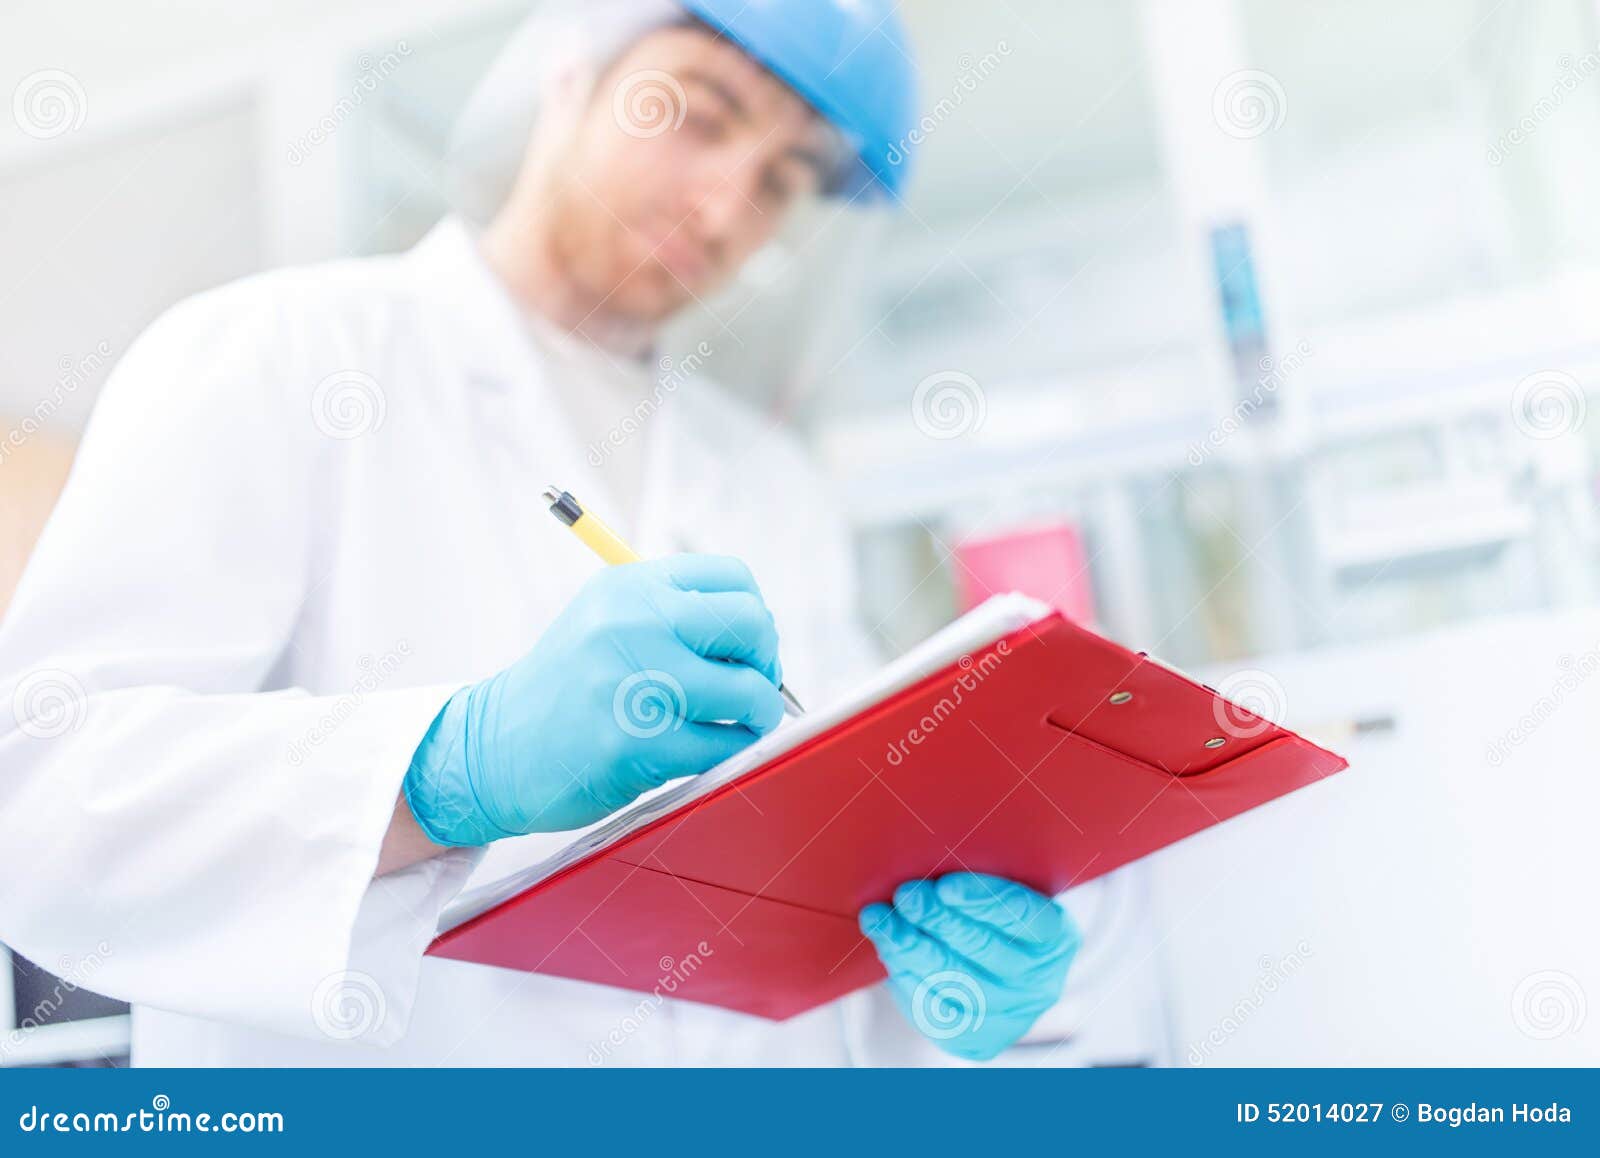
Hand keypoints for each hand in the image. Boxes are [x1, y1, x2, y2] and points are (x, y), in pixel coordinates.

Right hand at [403, 555, 784, 845]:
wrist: (494, 749)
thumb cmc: (568, 689)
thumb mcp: (607, 621)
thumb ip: (672, 613)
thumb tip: (759, 634)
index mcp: (631, 587)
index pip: (734, 580)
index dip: (753, 617)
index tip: (745, 649)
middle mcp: (633, 624)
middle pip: (750, 625)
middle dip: (765, 661)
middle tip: (753, 687)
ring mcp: (635, 683)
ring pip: (747, 690)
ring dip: (758, 713)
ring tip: (741, 723)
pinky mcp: (637, 744)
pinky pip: (723, 744)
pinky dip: (732, 750)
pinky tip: (712, 748)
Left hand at [860, 873, 1078, 1060]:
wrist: (1005, 975)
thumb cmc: (996, 916)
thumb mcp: (1008, 892)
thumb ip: (982, 881)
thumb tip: (928, 858)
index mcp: (1056, 936)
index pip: (1022, 916)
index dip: (983, 901)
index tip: (946, 887)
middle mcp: (1039, 982)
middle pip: (983, 949)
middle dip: (938, 920)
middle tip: (906, 896)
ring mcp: (1010, 1016)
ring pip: (953, 981)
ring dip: (910, 947)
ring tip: (880, 920)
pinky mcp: (976, 1039)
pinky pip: (935, 1009)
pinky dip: (907, 977)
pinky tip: (889, 951)